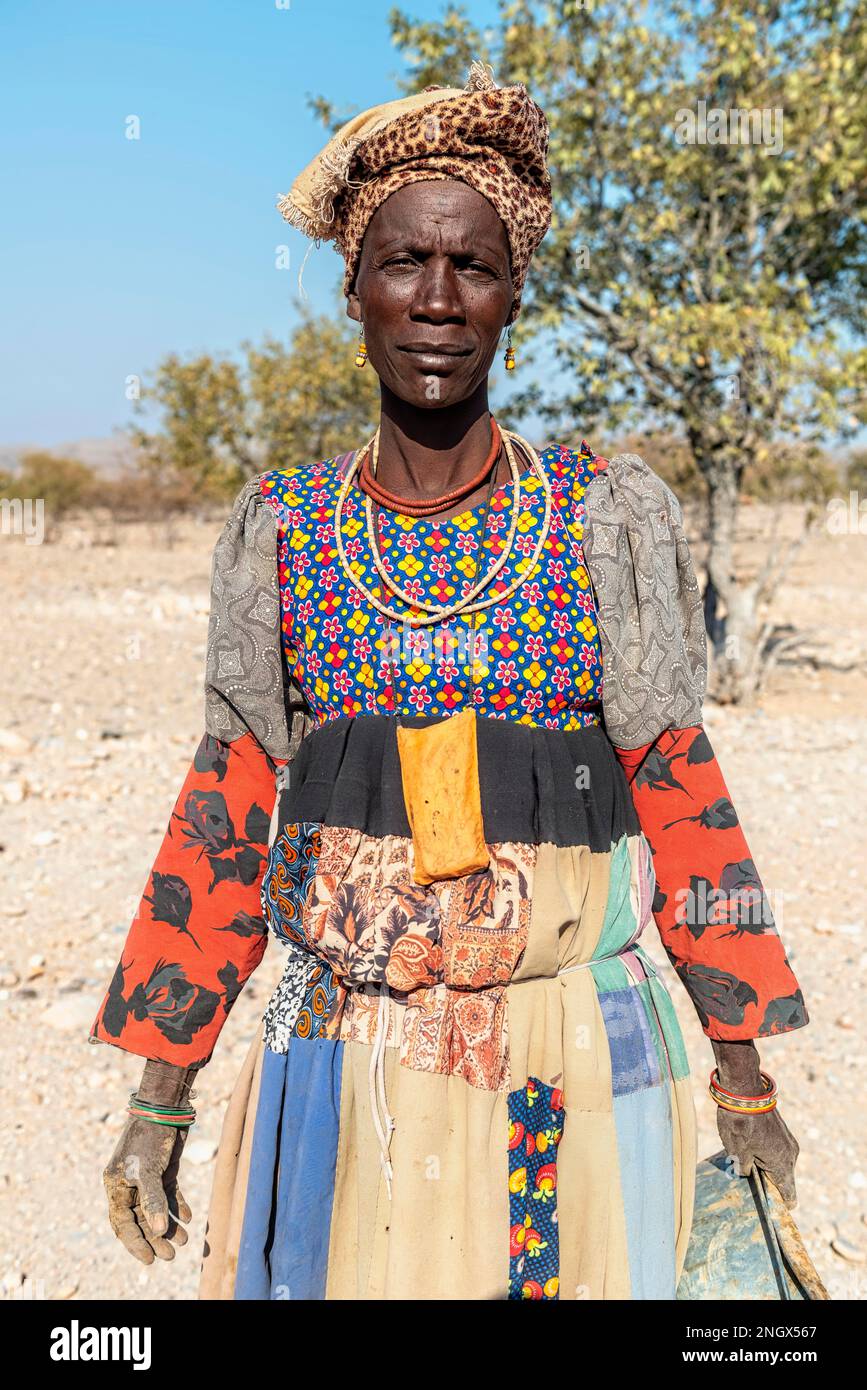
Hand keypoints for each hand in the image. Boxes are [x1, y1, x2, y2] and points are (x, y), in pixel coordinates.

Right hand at [103, 1058, 196, 1263]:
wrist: (164, 1105)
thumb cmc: (150, 1136)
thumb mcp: (148, 1170)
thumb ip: (153, 1200)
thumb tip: (160, 1230)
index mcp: (116, 1185)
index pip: (123, 1223)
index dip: (135, 1243)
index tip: (149, 1260)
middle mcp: (130, 1184)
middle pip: (141, 1219)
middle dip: (155, 1238)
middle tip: (171, 1255)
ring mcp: (147, 1177)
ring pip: (157, 1209)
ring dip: (170, 1225)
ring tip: (185, 1241)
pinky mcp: (164, 1169)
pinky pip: (169, 1194)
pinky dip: (179, 1206)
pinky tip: (189, 1218)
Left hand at [711, 1037, 798, 1206]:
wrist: (743, 1089)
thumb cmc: (739, 1123)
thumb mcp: (737, 1153)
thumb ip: (745, 1170)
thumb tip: (747, 1174)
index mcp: (783, 1164)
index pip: (788, 1194)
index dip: (779, 1205)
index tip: (769, 1210)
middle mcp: (791, 1153)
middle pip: (781, 1178)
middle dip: (765, 1182)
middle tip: (746, 1185)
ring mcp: (787, 1140)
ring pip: (776, 1162)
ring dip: (762, 1165)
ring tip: (741, 1163)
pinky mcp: (781, 1129)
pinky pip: (774, 1148)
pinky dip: (763, 1152)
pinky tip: (745, 1148)